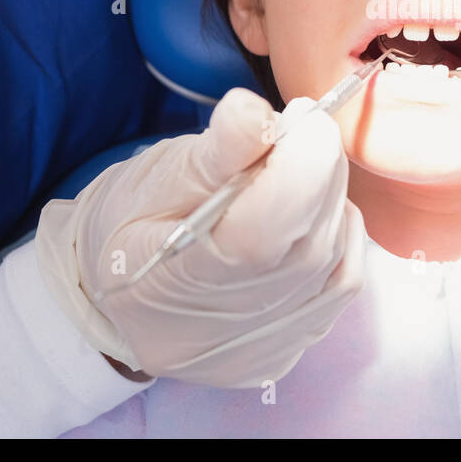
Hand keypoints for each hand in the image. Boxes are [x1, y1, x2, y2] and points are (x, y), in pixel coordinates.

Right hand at [35, 88, 365, 386]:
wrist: (117, 298)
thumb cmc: (130, 226)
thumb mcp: (157, 175)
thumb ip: (218, 147)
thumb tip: (258, 110)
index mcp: (167, 287)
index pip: (261, 236)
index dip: (300, 167)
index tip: (304, 116)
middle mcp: (220, 335)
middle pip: (307, 244)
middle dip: (318, 171)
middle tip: (301, 131)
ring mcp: (260, 351)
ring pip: (334, 261)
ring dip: (329, 200)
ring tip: (297, 170)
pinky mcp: (290, 350)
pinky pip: (343, 283)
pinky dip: (338, 234)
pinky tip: (312, 212)